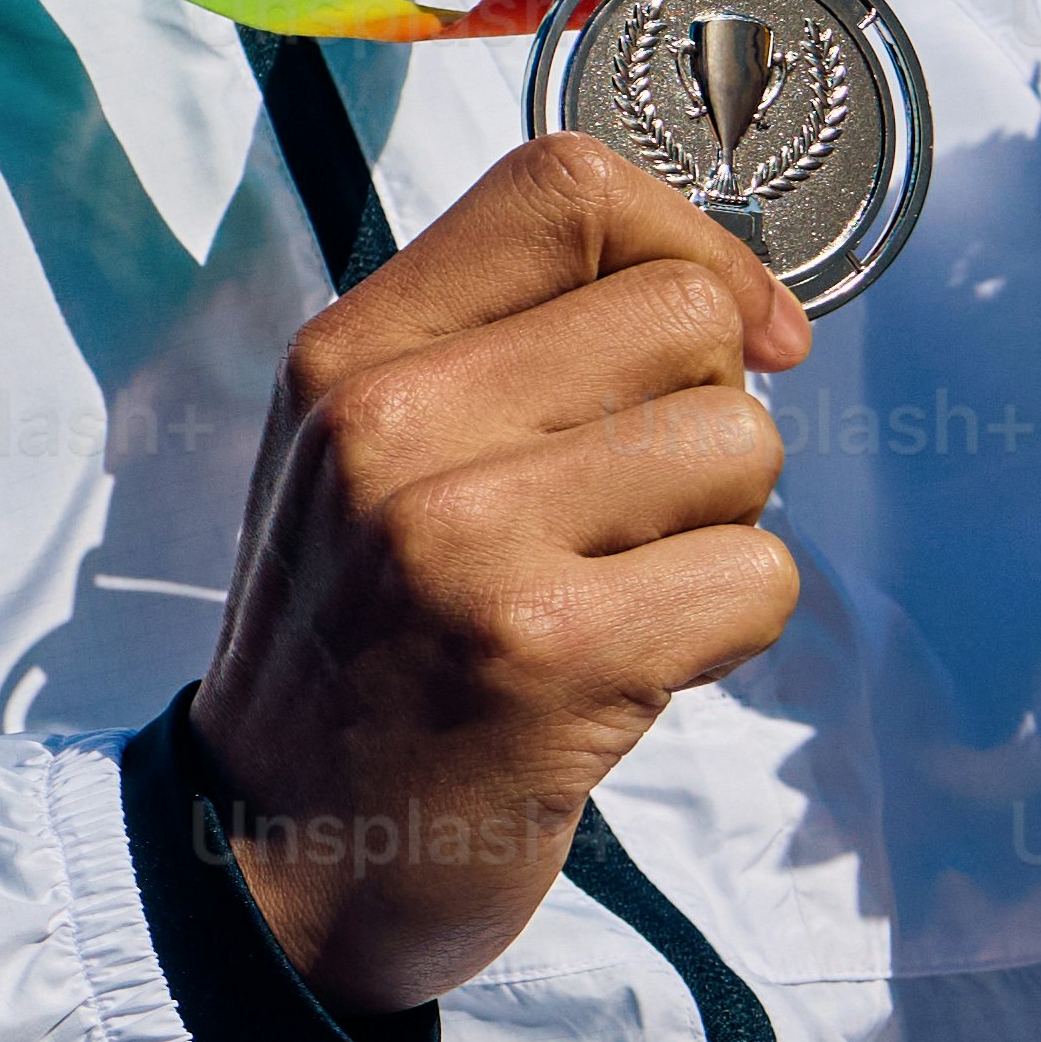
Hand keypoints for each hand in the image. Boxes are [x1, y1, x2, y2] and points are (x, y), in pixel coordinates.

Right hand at [188, 130, 810, 1009]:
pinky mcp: (549, 652)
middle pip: (682, 316)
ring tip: (620, 589)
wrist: (282, 852)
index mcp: (344, 357)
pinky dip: (728, 630)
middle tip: (627, 510)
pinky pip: (758, 577)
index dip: (693, 244)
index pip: (564, 188)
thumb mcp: (363, 458)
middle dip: (708, 412)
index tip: (733, 336)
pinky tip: (630, 668)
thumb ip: (500, 353)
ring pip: (742, 445)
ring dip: (723, 528)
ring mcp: (462, 538)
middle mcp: (389, 425)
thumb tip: (738, 306)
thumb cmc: (357, 648)